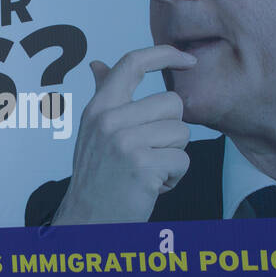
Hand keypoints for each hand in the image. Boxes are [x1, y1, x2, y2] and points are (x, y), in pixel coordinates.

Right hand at [51, 45, 196, 224]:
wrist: (86, 222)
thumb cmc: (97, 177)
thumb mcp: (94, 132)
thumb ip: (103, 96)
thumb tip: (97, 64)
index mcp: (99, 108)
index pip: (132, 63)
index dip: (164, 54)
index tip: (188, 59)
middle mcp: (109, 120)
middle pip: (172, 103)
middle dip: (172, 131)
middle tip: (150, 153)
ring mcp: (125, 142)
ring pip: (182, 133)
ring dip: (174, 157)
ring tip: (148, 172)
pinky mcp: (142, 165)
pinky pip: (182, 162)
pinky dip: (174, 179)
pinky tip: (151, 187)